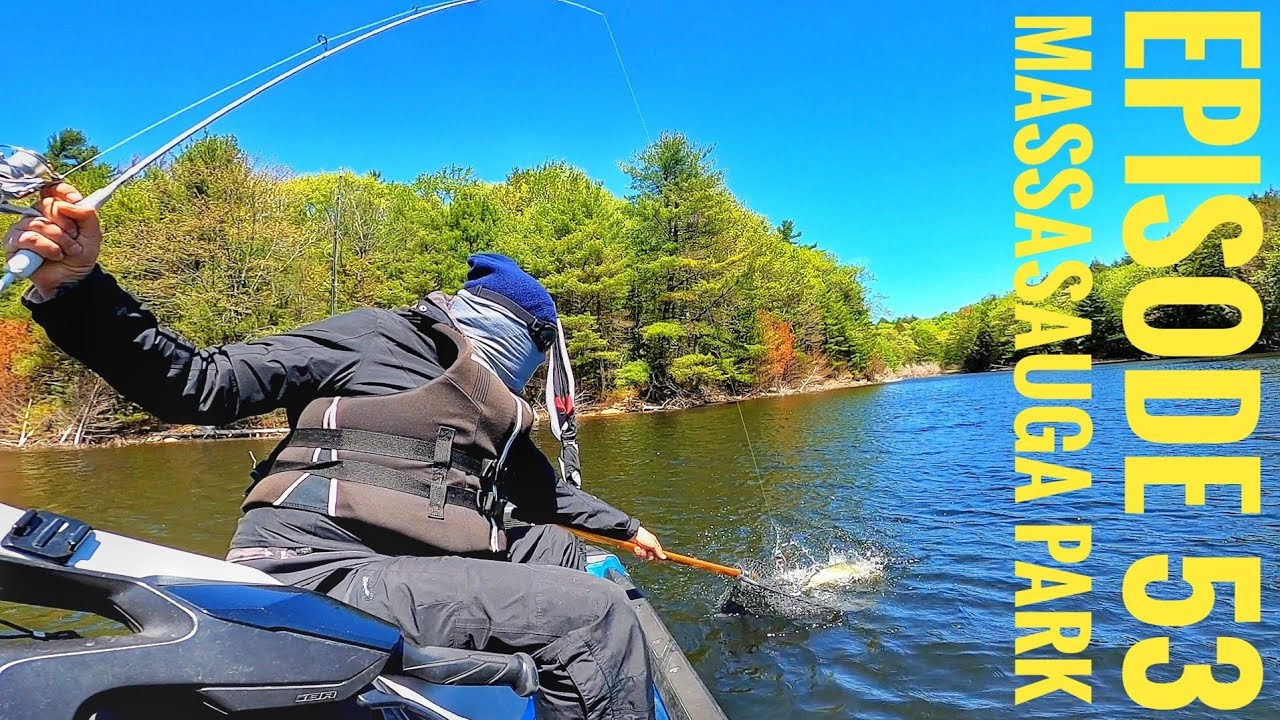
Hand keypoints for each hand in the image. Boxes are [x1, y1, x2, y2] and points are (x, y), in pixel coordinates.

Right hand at [3, 182, 101, 296]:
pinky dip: (46, 247)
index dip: (64, 192)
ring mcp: (23, 228)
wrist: (71, 280)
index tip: (76, 201)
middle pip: (47, 205)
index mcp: (56, 210)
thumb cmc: (79, 257)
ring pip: (38, 223)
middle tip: (74, 238)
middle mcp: (38, 216)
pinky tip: (54, 255)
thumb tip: (71, 203)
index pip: (54, 190)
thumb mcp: (93, 235)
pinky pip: (28, 238)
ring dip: (59, 240)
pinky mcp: (13, 243)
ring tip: (67, 251)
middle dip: (66, 224)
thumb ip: (88, 215)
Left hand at [631, 526, 666, 561]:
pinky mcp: (636, 549)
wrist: (632, 534)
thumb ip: (658, 551)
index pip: (658, 551)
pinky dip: (637, 552)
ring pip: (643, 556)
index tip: (657, 558)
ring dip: (642, 553)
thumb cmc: (644, 536)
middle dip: (649, 555)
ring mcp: (642, 548)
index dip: (657, 555)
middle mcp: (648, 546)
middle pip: (651, 556)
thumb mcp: (653, 544)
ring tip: (640, 548)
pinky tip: (636, 548)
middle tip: (648, 553)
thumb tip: (664, 557)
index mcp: (654, 543)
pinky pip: (638, 555)